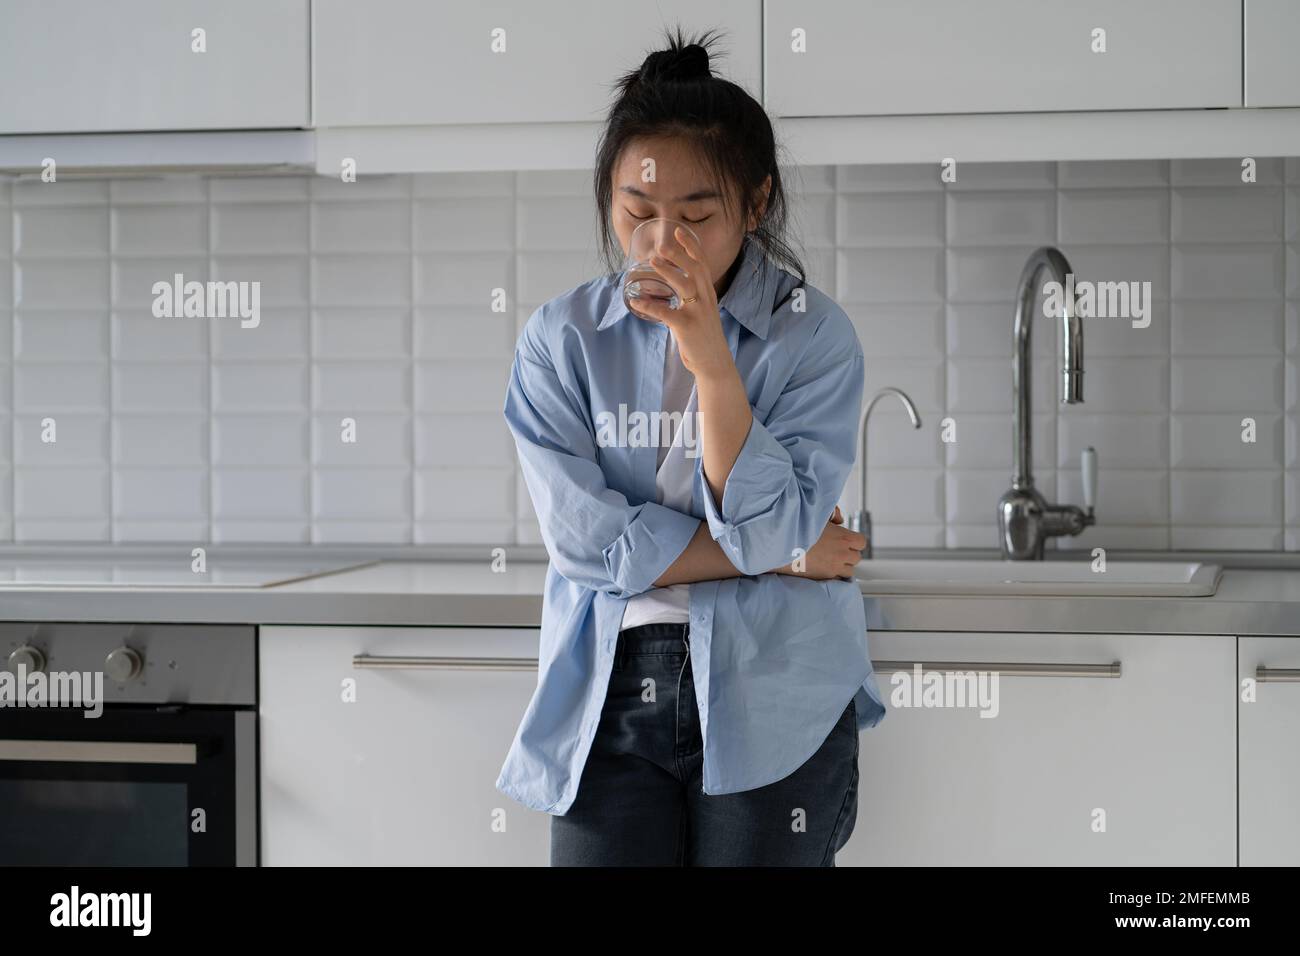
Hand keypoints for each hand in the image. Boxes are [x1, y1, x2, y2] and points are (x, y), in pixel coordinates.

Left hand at [625, 226, 734, 380]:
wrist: (714, 363)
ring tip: (652, 261)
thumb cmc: (704, 337)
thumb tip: (669, 289)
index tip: (678, 231)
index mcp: (708, 293)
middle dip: (679, 254)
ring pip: (684, 286)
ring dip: (668, 272)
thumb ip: (689, 298)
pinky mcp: (687, 327)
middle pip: (695, 269)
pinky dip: (649, 306)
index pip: (702, 263)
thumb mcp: (701, 312)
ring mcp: (697, 312)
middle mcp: (706, 299)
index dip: (690, 245)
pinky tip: (635, 302)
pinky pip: (666, 313)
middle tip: (662, 243)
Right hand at [774, 507, 866, 580]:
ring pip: (849, 571)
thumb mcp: (818, 517)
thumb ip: (833, 516)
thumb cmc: (798, 529)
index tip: (847, 540)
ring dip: (843, 566)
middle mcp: (842, 554)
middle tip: (836, 550)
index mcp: (843, 537)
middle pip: (856, 557)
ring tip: (831, 560)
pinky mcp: (825, 577)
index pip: (861, 542)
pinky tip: (825, 568)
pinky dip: (834, 575)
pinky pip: (838, 579)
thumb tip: (839, 520)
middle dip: (849, 554)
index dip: (854, 541)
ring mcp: (834, 567)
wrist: (783, 546)